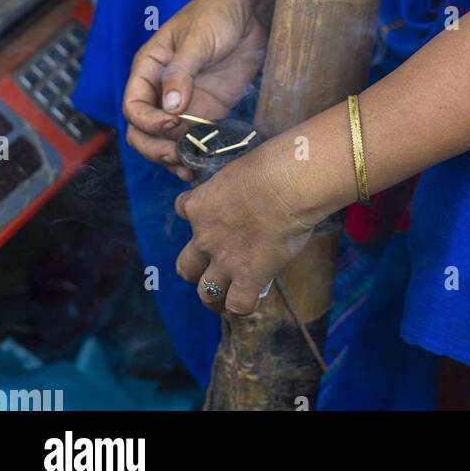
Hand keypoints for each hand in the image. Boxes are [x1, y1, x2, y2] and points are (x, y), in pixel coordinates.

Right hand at [122, 0, 267, 180]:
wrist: (251, 11)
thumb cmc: (217, 13)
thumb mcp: (197, 38)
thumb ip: (181, 72)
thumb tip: (170, 107)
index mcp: (148, 69)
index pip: (134, 106)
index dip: (148, 122)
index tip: (174, 123)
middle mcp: (162, 91)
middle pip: (143, 132)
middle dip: (156, 148)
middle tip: (179, 156)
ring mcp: (185, 103)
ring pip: (166, 142)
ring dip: (174, 159)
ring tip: (191, 170)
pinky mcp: (209, 111)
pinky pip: (196, 140)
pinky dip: (197, 155)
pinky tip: (206, 165)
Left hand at [174, 133, 314, 313]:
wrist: (286, 183)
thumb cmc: (269, 166)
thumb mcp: (239, 170)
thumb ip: (236, 188)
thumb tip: (251, 192)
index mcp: (199, 205)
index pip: (183, 210)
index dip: (197, 215)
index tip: (214, 213)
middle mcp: (205, 237)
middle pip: (185, 266)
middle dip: (197, 269)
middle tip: (215, 266)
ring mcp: (224, 261)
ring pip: (206, 293)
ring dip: (215, 296)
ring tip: (227, 297)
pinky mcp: (248, 277)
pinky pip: (239, 305)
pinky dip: (243, 304)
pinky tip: (253, 296)